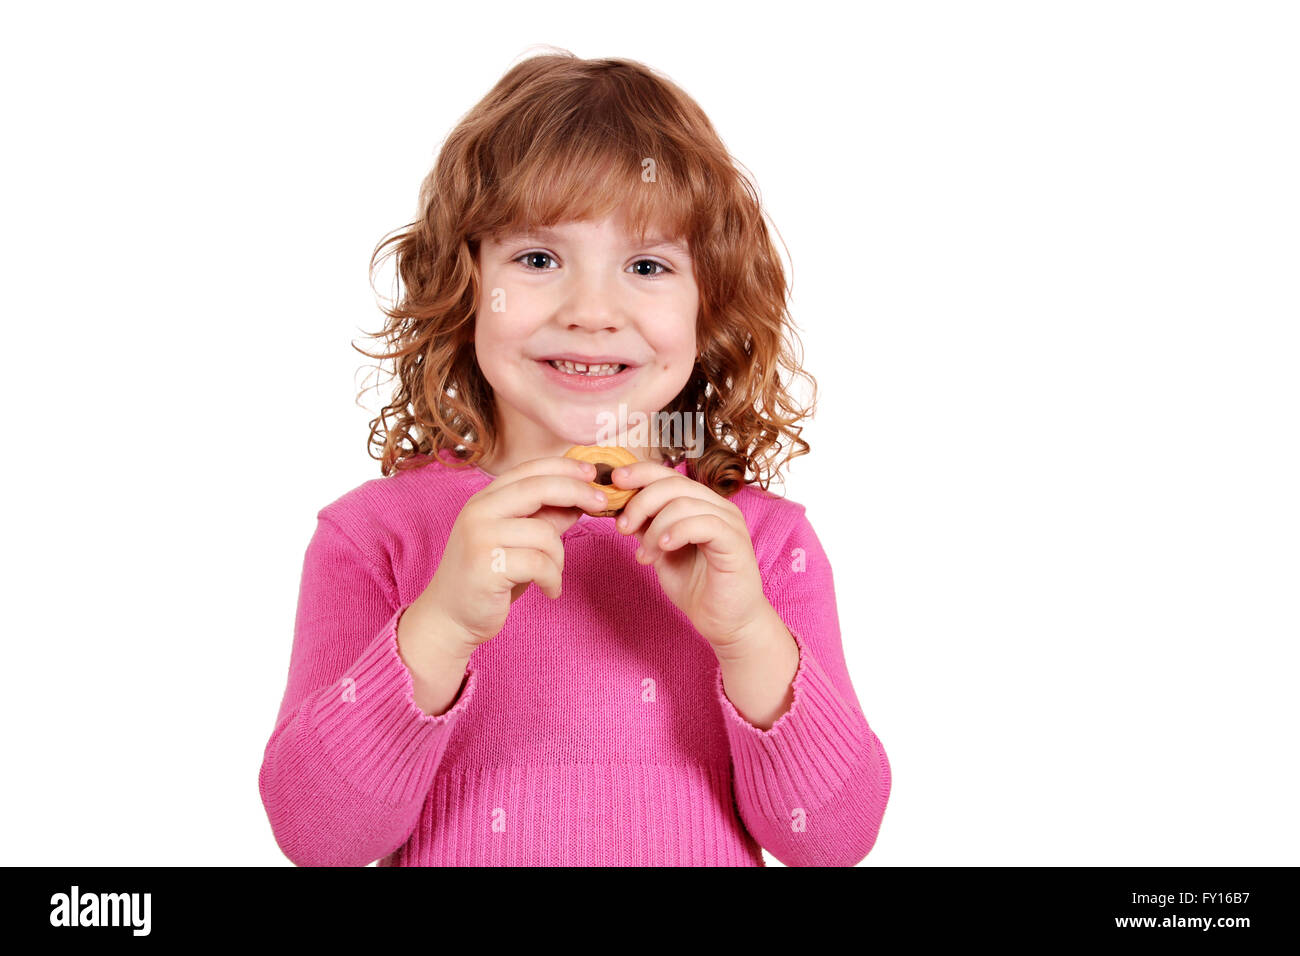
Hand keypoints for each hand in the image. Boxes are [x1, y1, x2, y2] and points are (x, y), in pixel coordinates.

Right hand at [417, 455, 608, 652]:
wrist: (450, 617)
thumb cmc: (489, 577)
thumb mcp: (519, 541)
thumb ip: (546, 518)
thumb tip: (582, 500)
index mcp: (485, 499)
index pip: (529, 470)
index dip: (565, 466)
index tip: (593, 473)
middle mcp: (478, 511)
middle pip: (538, 487)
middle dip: (577, 492)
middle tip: (603, 504)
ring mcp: (479, 537)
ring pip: (544, 533)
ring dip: (559, 558)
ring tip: (553, 575)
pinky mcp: (486, 566)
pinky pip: (540, 564)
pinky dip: (553, 579)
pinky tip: (549, 590)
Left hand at [612, 459, 771, 656]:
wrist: (724, 623)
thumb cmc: (697, 587)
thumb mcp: (660, 552)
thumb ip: (646, 527)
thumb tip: (618, 506)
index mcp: (701, 504)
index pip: (668, 475)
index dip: (640, 473)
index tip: (613, 481)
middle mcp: (717, 506)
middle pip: (673, 484)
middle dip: (640, 502)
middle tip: (622, 528)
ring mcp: (729, 522)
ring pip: (684, 503)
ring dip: (655, 528)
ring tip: (644, 556)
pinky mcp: (736, 542)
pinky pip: (705, 524)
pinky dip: (677, 532)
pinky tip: (663, 549)